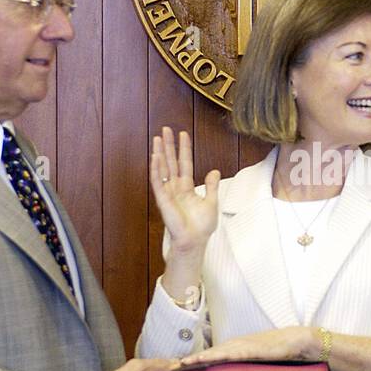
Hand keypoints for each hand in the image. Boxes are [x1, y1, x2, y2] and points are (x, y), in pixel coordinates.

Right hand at [150, 126, 219, 255]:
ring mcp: (168, 192)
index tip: (183, 134)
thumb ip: (211, 186)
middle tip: (165, 129)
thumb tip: (214, 170)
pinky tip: (155, 156)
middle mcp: (175, 188)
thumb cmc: (201, 227)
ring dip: (160, 152)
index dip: (184, 149)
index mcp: (186, 188)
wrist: (194, 241)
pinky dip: (156, 168)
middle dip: (168, 145)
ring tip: (158, 137)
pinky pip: (158, 181)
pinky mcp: (162, 199)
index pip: (184, 163)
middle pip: (171, 162)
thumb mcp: (211, 202)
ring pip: (162, 168)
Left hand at [178, 327, 314, 366]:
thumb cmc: (286, 353)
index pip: (216, 355)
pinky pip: (229, 353)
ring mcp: (244, 345)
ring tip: (182, 364)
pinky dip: (214, 356)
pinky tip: (203, 360)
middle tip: (175, 367)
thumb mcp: (264, 363)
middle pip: (212, 353)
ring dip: (199, 358)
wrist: (303, 343)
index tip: (184, 367)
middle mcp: (239, 345)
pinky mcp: (250, 349)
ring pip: (216, 352)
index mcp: (241, 348)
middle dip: (194, 360)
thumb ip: (250, 368)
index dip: (200, 360)